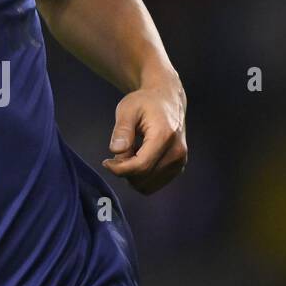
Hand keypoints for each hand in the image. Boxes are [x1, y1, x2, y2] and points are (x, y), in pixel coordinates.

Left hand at [101, 76, 187, 194]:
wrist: (167, 100)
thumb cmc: (145, 103)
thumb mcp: (127, 109)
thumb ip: (122, 130)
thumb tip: (115, 150)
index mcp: (165, 136)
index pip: (140, 166)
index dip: (119, 169)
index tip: (106, 162)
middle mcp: (177, 152)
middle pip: (142, 178)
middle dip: (125, 170)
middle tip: (119, 151)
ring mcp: (180, 162)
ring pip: (147, 185)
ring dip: (132, 175)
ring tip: (130, 152)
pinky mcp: (178, 167)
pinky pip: (153, 184)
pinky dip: (141, 176)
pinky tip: (139, 157)